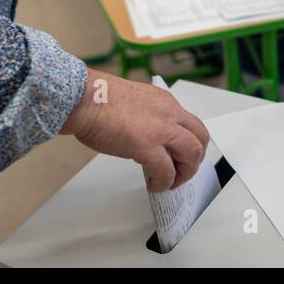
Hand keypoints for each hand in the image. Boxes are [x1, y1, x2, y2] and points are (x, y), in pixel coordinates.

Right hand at [61, 68, 210, 191]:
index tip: (179, 155)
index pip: (190, 123)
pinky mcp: (148, 145)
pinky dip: (164, 183)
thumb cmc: (97, 99)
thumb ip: (146, 117)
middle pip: (200, 138)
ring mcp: (161, 128)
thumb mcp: (133, 101)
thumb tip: (145, 139)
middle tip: (182, 171)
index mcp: (164, 101)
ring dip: (185, 173)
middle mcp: (168, 112)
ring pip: (192, 154)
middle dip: (194, 159)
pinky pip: (166, 171)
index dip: (188, 143)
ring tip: (170, 182)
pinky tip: (154, 185)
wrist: (82, 97)